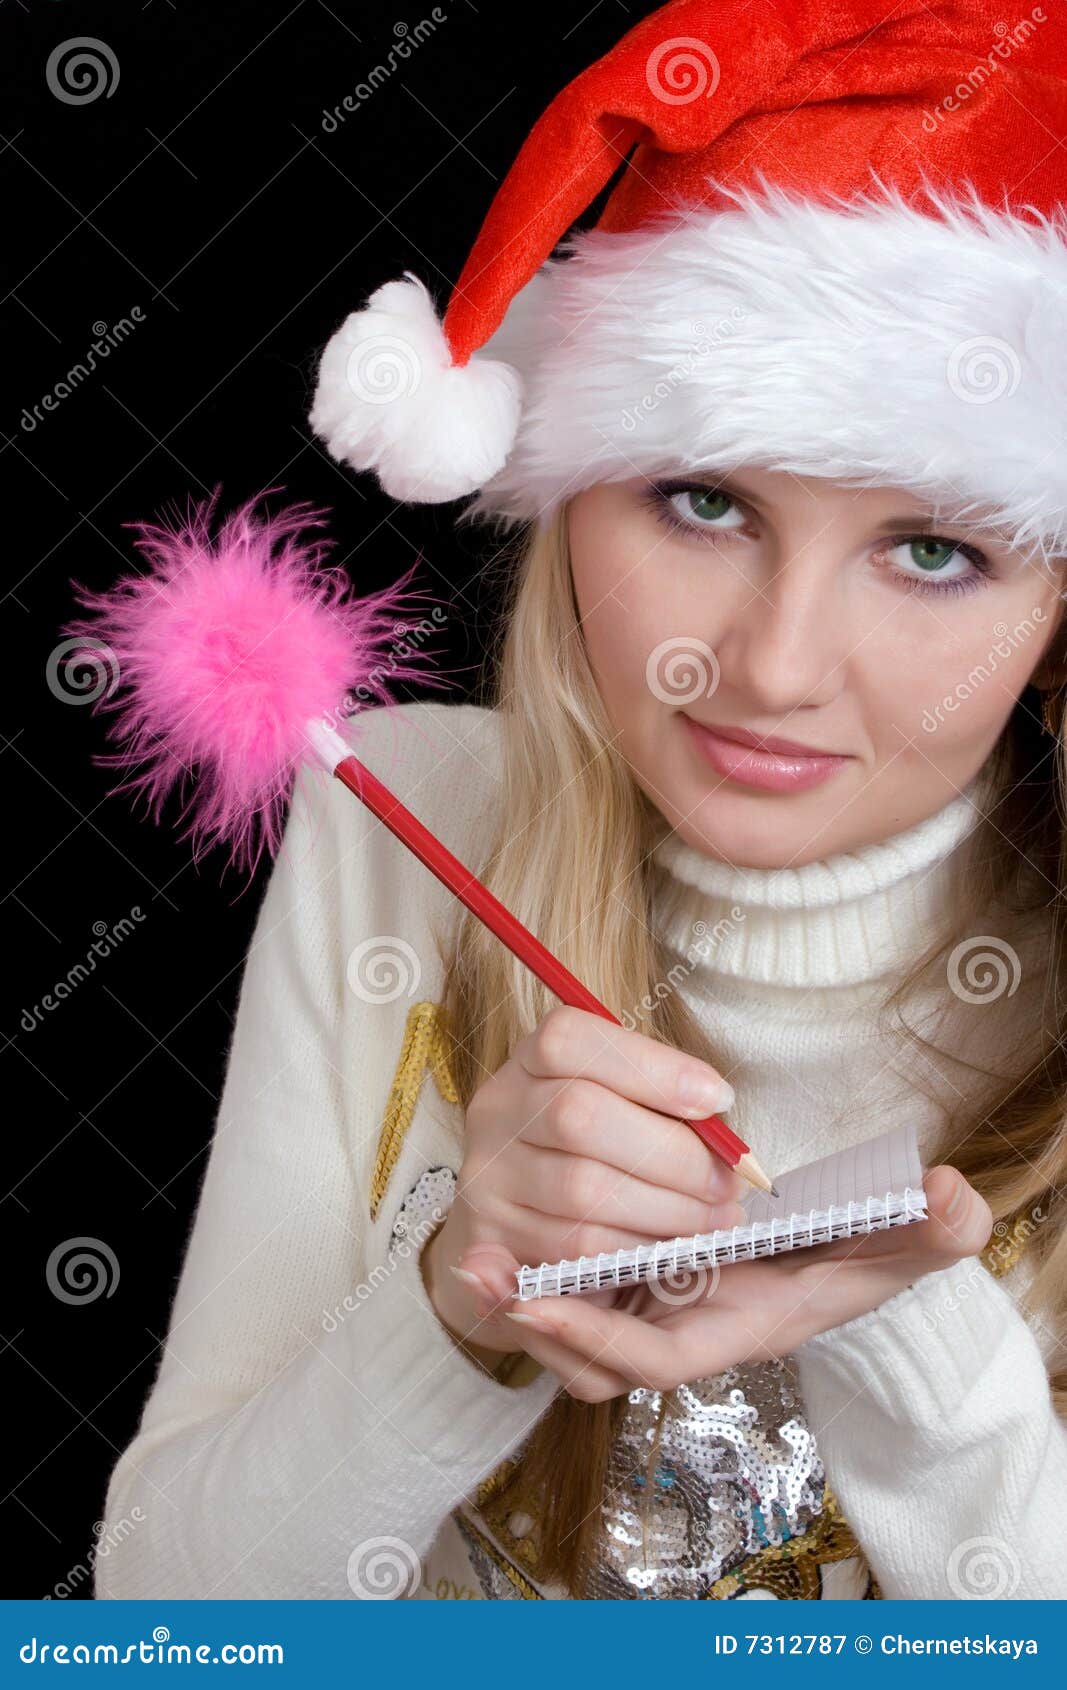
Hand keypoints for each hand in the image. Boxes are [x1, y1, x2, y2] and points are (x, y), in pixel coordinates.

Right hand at [421, 1006, 743, 1357]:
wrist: (521, 1218)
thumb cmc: (595, 1146)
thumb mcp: (618, 1102)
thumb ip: (658, 1100)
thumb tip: (720, 1120)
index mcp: (530, 1060)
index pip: (572, 1040)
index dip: (652, 1066)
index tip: (719, 1099)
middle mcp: (498, 1110)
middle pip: (579, 1114)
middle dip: (672, 1153)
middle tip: (728, 1181)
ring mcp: (489, 1175)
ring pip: (582, 1188)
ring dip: (667, 1208)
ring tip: (716, 1218)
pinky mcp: (495, 1237)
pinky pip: (575, 1245)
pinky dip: (637, 1247)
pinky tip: (673, 1246)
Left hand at [453, 1165, 991, 1400]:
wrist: (825, 1249)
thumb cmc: (854, 1251)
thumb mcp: (896, 1242)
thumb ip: (929, 1229)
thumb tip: (953, 1199)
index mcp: (732, 1329)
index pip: (652, 1358)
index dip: (596, 1338)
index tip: (538, 1304)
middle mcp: (682, 1329)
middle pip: (596, 1348)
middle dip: (545, 1317)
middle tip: (487, 1274)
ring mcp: (649, 1310)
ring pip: (572, 1326)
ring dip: (516, 1302)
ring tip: (465, 1267)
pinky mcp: (625, 1280)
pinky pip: (564, 1295)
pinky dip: (522, 1282)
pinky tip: (478, 1255)